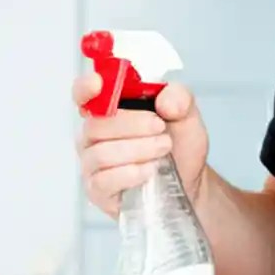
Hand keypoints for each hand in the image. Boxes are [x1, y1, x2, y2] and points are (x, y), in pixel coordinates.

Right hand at [73, 73, 209, 218]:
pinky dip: (129, 174)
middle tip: (160, 127)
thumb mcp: (188, 114)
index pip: (83, 93)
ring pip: (101, 153)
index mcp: (111, 108)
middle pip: (96, 125)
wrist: (190, 180)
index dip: (85, 88)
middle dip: (132, 124)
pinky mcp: (98, 190)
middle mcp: (95, 134)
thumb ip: (180, 98)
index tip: (98, 84)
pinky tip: (149, 170)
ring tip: (163, 148)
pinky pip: (103, 181)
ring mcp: (93, 163)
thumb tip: (165, 101)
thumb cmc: (180, 144)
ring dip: (137, 149)